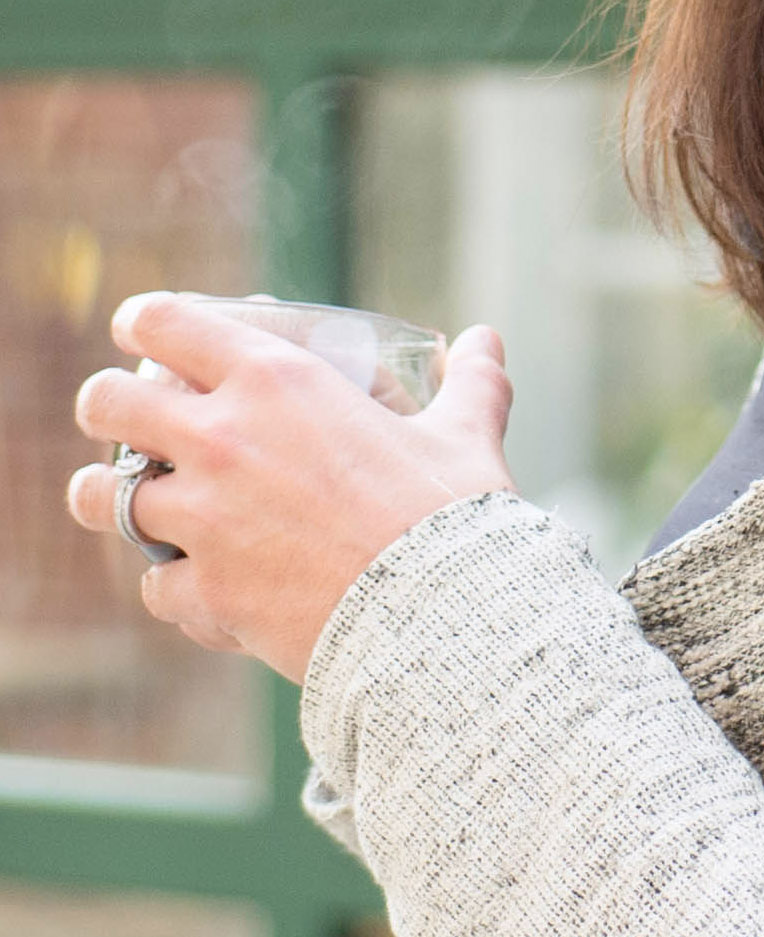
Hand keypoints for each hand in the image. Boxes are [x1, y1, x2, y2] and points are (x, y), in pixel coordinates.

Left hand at [69, 295, 517, 683]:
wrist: (443, 616)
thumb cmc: (453, 515)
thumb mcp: (467, 435)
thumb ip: (473, 383)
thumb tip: (485, 341)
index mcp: (278, 381)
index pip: (170, 323)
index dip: (144, 320)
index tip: (141, 328)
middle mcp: (224, 441)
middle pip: (108, 404)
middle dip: (106, 406)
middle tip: (121, 415)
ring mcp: (205, 520)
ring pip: (104, 499)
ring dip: (110, 497)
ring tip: (123, 500)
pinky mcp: (208, 592)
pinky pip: (157, 584)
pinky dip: (174, 585)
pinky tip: (198, 585)